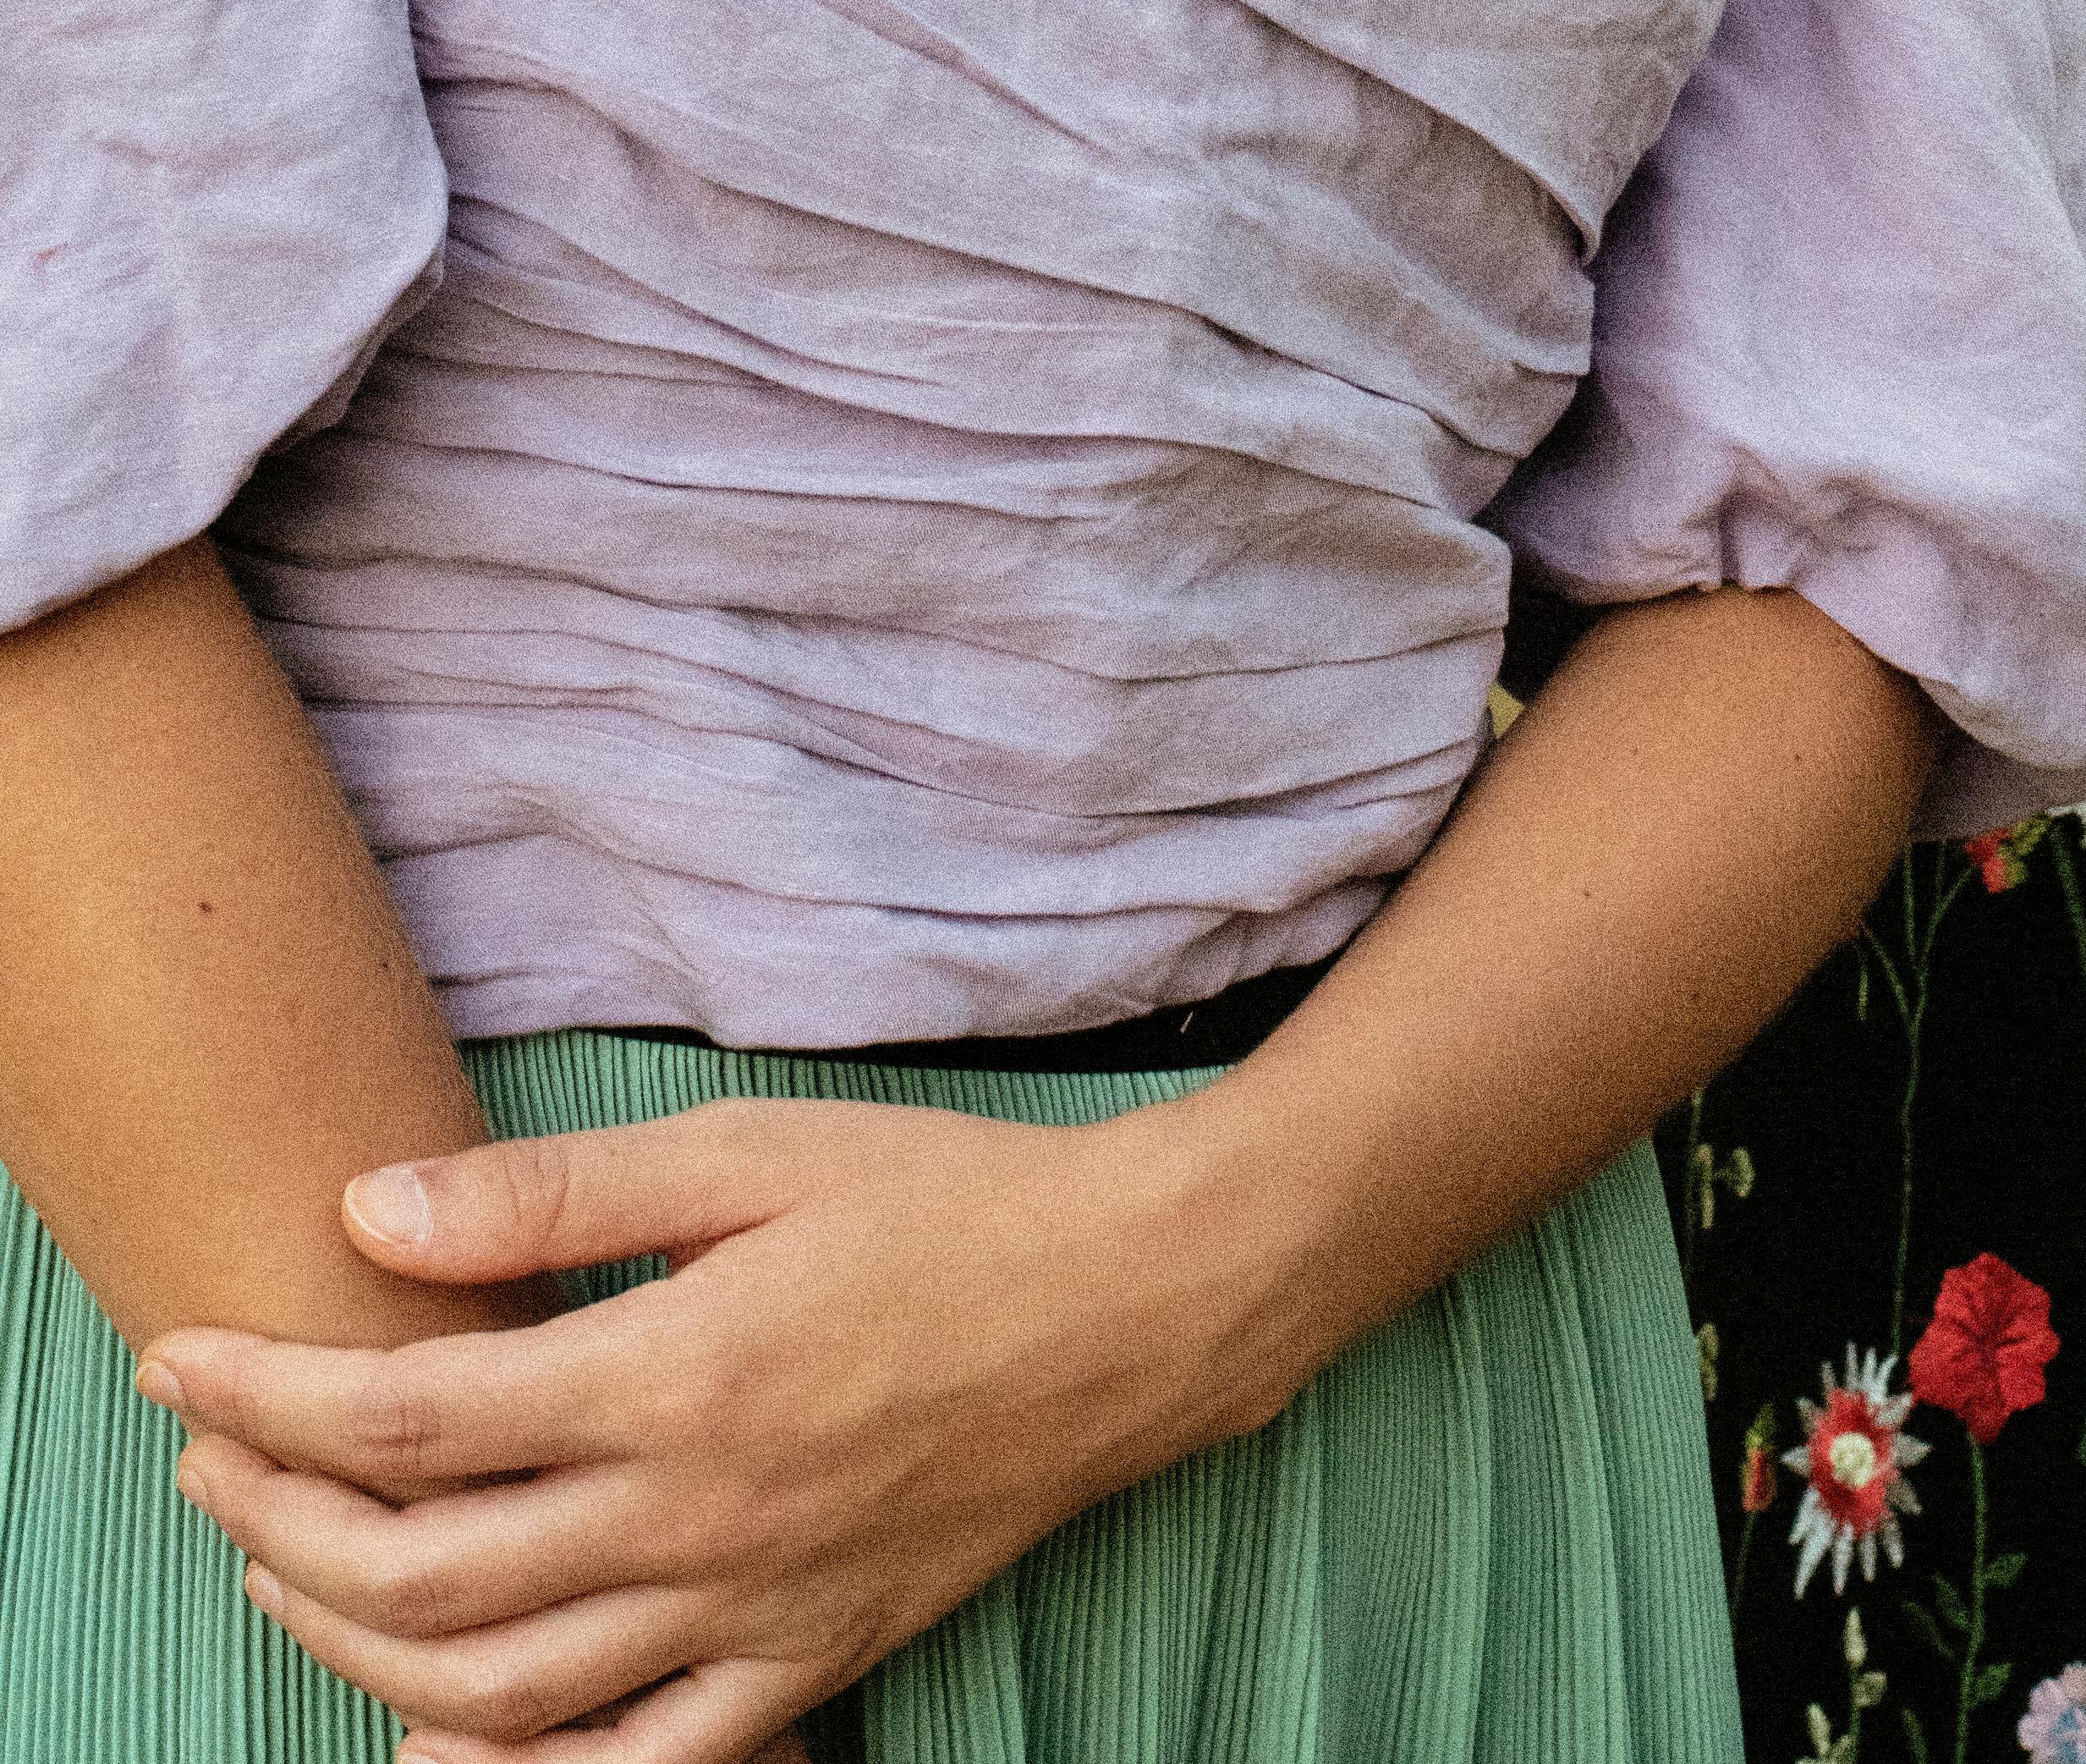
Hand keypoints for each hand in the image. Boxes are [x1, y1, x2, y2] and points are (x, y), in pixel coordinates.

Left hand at [140, 1089, 1300, 1763]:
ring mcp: (753, 1610)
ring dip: (357, 1646)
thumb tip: (370, 1217)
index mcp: (676, 1373)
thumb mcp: (747, 1151)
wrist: (1127, 1304)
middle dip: (276, 1526)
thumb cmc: (940, 1199)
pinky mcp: (808, 1659)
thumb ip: (553, 1196)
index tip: (187, 1361)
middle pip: (422, 1571)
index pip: (410, 1421)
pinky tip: (438, 1745)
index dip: (271, 1399)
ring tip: (283, 1573)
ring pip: (498, 1690)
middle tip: (209, 1462)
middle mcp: (698, 1515)